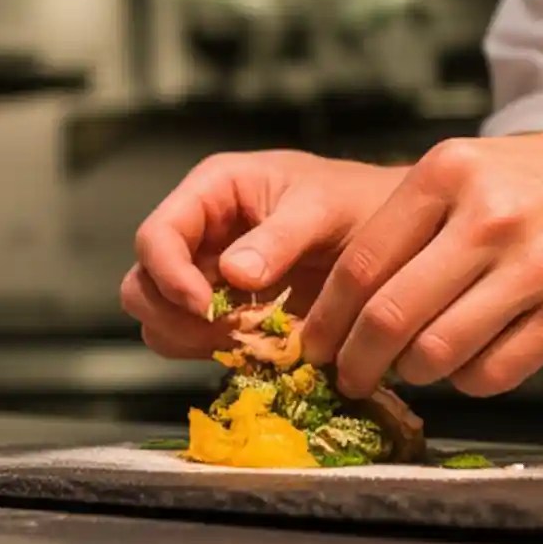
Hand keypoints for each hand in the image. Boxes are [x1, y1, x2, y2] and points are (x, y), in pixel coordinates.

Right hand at [121, 150, 403, 358]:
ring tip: (246, 338)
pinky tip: (256, 346)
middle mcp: (200, 232)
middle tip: (225, 330)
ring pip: (159, 318)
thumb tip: (235, 273)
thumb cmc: (362, 203)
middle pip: (143, 282)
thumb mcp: (324, 208)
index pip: (156, 236)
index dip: (168, 275)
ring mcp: (209, 274)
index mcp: (212, 191)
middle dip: (174, 314)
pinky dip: (216, 352)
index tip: (202, 304)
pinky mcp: (227, 311)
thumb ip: (280, 238)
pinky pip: (195, 341)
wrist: (399, 237)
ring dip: (192, 339)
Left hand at [303, 129, 542, 397]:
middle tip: (346, 375)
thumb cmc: (537, 183)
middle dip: (355, 360)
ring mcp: (535, 265)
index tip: (312, 342)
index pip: (361, 263)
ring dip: (411, 373)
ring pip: (437, 352)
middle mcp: (489, 216)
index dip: (327, 316)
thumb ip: (404, 225)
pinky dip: (466, 380)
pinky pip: (493, 372)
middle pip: (390, 315)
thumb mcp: (464, 171)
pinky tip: (466, 364)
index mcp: (447, 174)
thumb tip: (339, 304)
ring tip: (409, 368)